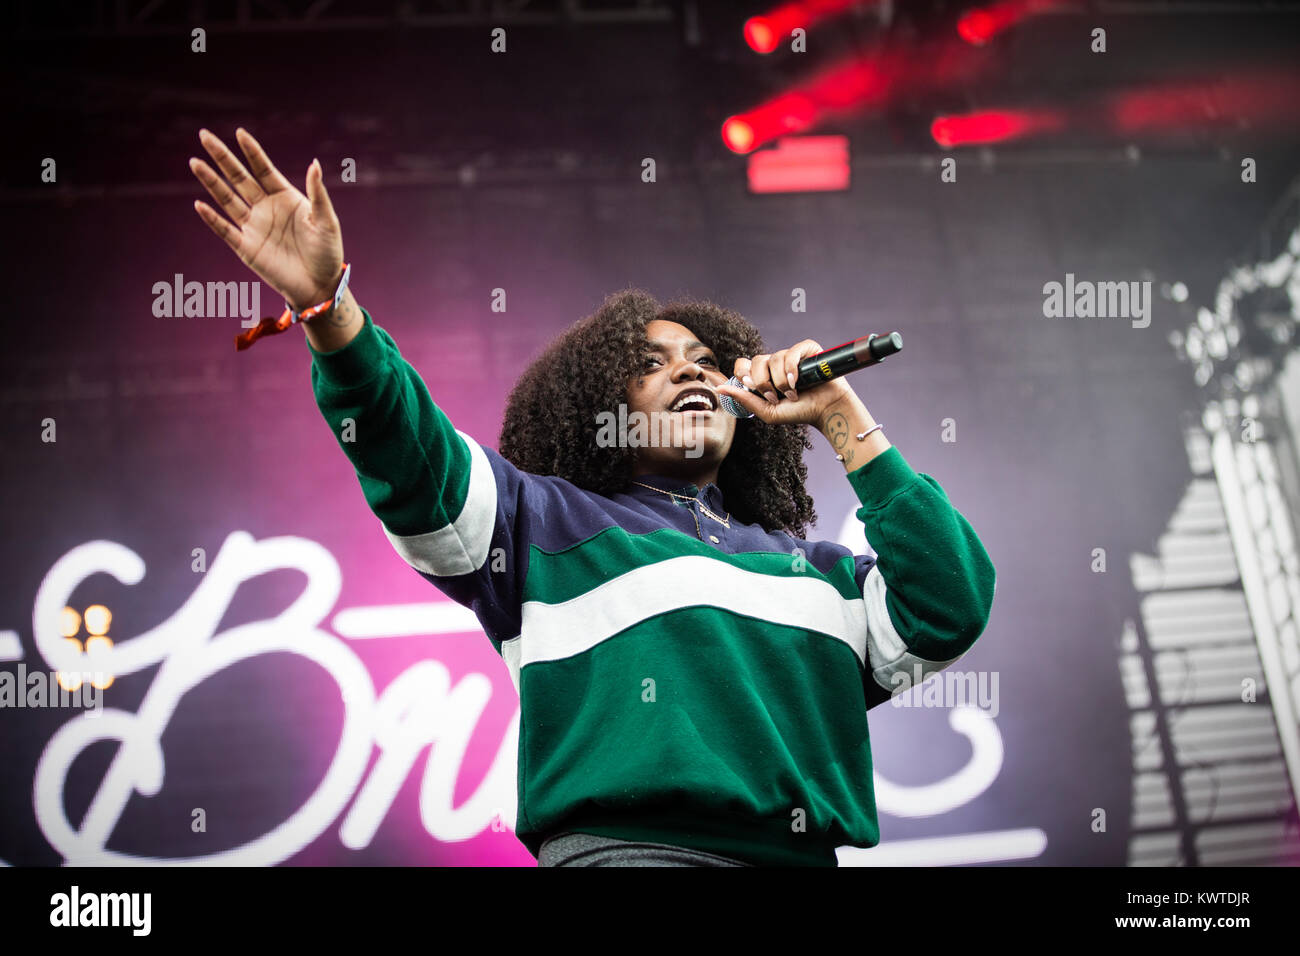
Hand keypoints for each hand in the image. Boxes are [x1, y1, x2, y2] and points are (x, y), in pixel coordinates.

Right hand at [189, 128, 343, 311]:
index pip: (263, 169)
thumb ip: (318, 194)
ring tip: (195, 162)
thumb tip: (315, 164)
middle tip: (204, 135)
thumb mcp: (327, 221)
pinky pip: (225, 230)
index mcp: (285, 197)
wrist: (320, 285)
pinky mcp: (246, 247)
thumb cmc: (328, 252)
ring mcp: (254, 226)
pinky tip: (199, 204)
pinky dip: (212, 218)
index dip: (251, 152)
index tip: (239, 132)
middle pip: (239, 178)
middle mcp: (266, 208)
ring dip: (211, 181)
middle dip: (222, 157)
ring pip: (227, 199)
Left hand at [717, 339, 856, 426]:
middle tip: (774, 397)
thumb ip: (744, 399)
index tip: (750, 387)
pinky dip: (791, 369)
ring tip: (792, 394)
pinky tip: (796, 381)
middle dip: (762, 382)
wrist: (825, 410)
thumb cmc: (798, 412)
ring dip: (780, 381)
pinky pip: (791, 352)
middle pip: (756, 360)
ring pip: (774, 358)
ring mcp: (791, 355)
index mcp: (764, 375)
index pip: (743, 363)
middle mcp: (776, 363)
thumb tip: (720, 388)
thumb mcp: (767, 411)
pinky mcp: (807, 350)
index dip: (744, 373)